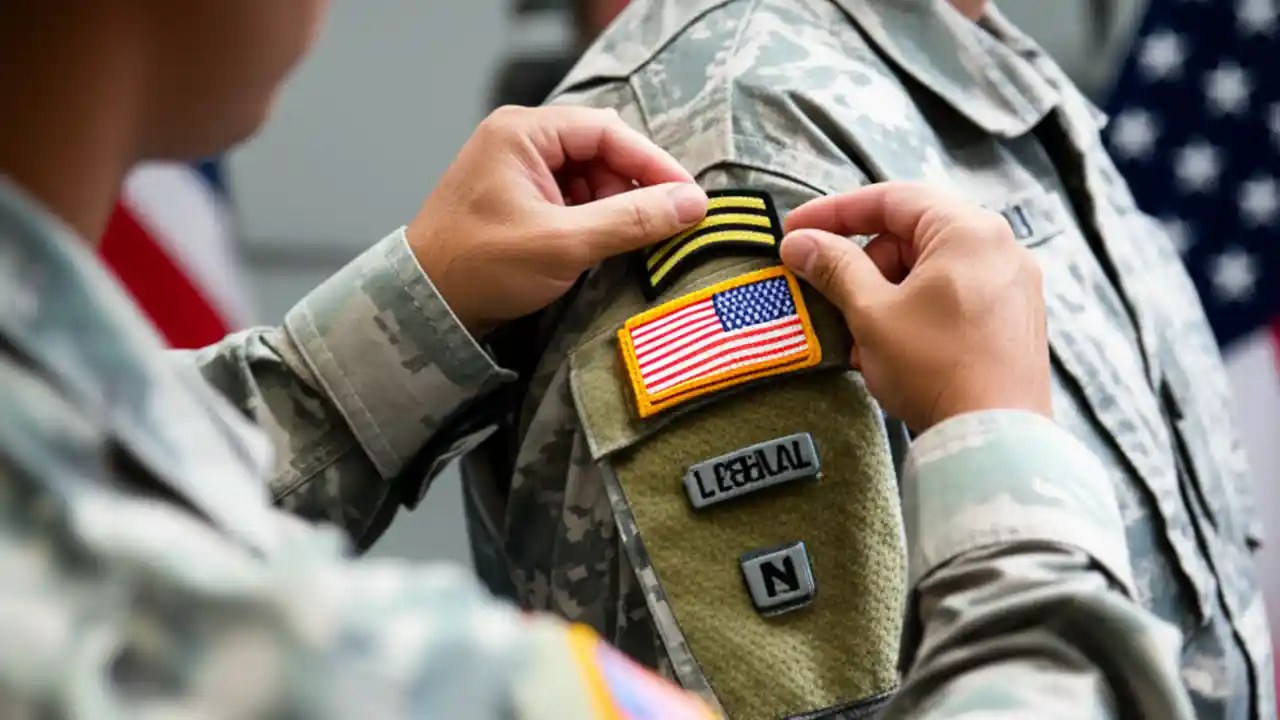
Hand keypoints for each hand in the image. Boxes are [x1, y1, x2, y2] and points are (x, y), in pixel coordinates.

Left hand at [408, 105, 707, 336]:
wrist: (424, 307)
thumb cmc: (479, 267)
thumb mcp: (564, 244)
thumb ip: (632, 220)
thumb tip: (692, 204)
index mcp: (523, 132)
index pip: (609, 132)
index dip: (654, 163)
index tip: (689, 198)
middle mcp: (519, 139)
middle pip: (602, 150)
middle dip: (633, 187)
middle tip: (659, 225)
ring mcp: (517, 167)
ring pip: (590, 176)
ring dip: (614, 206)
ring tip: (624, 241)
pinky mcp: (518, 197)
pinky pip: (572, 196)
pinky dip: (593, 218)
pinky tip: (599, 245)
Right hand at [780, 182, 1050, 431]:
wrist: (995, 440)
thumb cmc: (937, 369)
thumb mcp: (871, 313)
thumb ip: (834, 268)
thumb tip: (800, 242)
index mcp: (969, 231)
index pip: (891, 199)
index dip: (835, 213)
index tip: (797, 230)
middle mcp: (1001, 248)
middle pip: (912, 235)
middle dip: (863, 265)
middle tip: (828, 295)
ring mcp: (1014, 286)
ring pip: (931, 270)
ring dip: (885, 295)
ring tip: (859, 338)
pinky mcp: (1015, 322)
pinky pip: (954, 298)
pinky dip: (916, 312)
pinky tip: (891, 349)